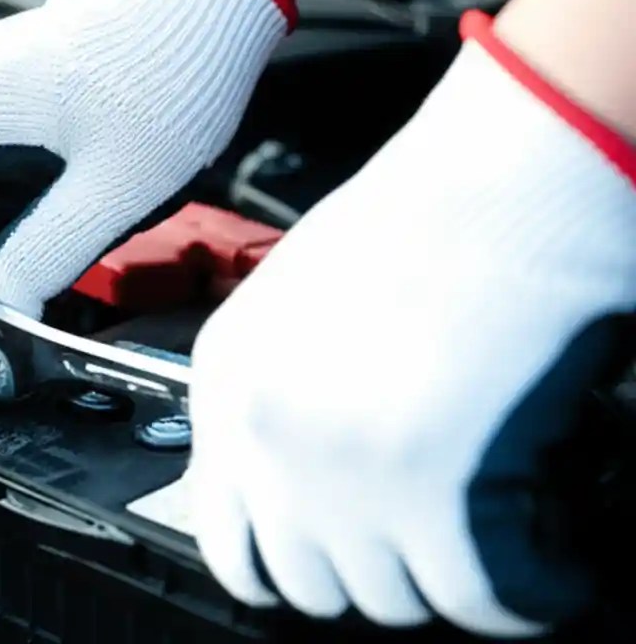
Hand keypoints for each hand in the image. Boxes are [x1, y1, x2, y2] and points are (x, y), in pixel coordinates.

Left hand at [184, 14, 635, 636]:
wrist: (510, 167)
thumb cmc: (425, 212)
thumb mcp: (303, 303)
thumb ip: (286, 398)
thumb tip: (305, 478)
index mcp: (229, 384)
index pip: (226, 537)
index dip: (289, 561)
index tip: (331, 558)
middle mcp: (268, 435)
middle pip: (309, 582)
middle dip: (371, 572)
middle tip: (424, 540)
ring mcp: (342, 469)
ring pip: (389, 599)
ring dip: (441, 579)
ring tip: (485, 538)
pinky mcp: (436, 489)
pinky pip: (479, 596)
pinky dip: (520, 592)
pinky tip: (540, 561)